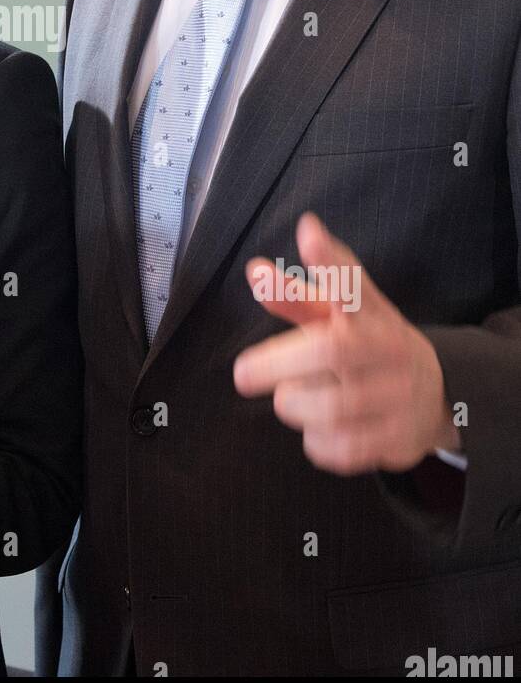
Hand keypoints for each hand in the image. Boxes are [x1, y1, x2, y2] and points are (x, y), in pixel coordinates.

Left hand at [233, 212, 459, 474]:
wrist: (438, 395)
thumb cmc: (368, 345)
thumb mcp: (339, 317)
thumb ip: (296, 297)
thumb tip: (254, 270)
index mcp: (372, 313)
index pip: (353, 282)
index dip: (330, 260)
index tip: (308, 234)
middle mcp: (391, 349)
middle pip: (331, 350)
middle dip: (277, 363)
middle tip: (243, 373)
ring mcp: (401, 395)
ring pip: (332, 406)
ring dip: (295, 404)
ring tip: (290, 398)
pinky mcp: (400, 439)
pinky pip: (343, 448)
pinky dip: (317, 442)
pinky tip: (317, 428)